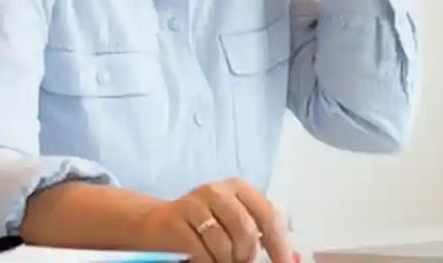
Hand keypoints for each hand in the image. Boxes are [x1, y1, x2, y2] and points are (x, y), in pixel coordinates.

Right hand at [126, 178, 292, 262]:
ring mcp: (195, 203)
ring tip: (219, 259)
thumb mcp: (231, 222)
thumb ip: (256, 234)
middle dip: (247, 255)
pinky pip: (202, 251)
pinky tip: (204, 259)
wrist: (155, 223)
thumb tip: (287, 259)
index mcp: (239, 188)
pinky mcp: (175, 220)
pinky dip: (207, 262)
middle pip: (247, 230)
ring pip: (225, 244)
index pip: (269, 215)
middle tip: (241, 262)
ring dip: (225, 261)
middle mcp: (218, 190)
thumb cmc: (201, 226)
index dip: (279, 244)